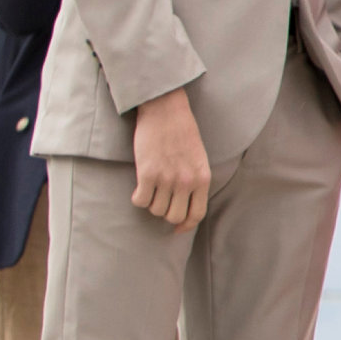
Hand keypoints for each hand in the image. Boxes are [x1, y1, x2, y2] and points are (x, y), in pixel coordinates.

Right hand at [130, 86, 211, 230]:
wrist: (166, 110)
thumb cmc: (182, 132)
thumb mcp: (198, 158)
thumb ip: (194, 180)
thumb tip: (185, 204)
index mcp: (202, 178)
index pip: (197, 214)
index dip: (185, 226)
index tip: (177, 229)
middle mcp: (186, 182)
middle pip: (173, 217)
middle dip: (165, 212)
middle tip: (160, 200)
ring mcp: (167, 179)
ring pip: (155, 210)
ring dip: (151, 202)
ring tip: (151, 186)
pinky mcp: (147, 173)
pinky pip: (139, 200)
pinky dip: (137, 197)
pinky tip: (140, 185)